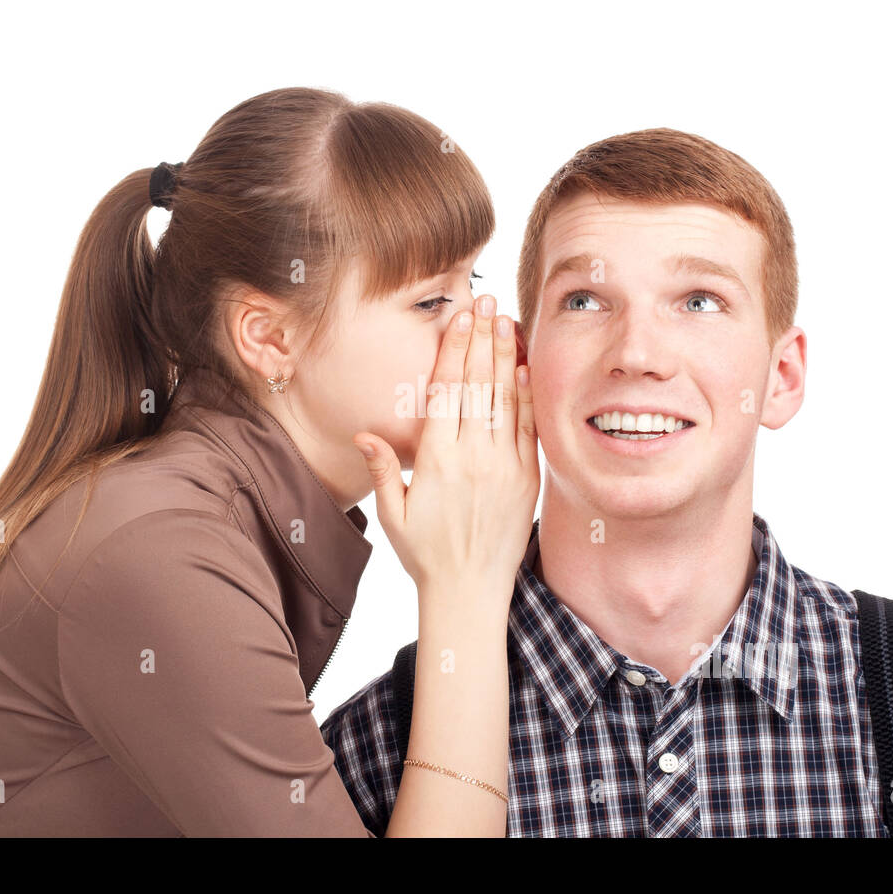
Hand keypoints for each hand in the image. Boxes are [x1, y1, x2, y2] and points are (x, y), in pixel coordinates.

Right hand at [354, 295, 539, 599]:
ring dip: (506, 357)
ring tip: (507, 321)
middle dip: (482, 339)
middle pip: (478, 384)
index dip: (454, 350)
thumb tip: (364, 433)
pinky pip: (528, 428)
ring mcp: (504, 467)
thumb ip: (382, 470)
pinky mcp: (527, 479)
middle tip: (487, 301)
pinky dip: (527, 395)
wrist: (470, 592)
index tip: (460, 317)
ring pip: (505, 399)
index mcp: (436, 461)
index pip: (446, 391)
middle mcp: (473, 458)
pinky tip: (526, 367)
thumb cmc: (426, 554)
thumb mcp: (393, 514)